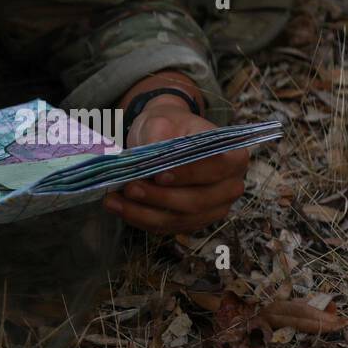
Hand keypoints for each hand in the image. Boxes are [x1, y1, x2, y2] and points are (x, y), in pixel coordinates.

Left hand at [103, 96, 247, 234]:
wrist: (164, 135)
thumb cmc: (169, 125)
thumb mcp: (162, 120)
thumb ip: (160, 135)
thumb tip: (154, 158)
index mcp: (233, 157)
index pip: (217, 169)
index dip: (189, 174)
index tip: (159, 175)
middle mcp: (229, 187)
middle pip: (198, 201)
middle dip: (160, 197)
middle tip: (130, 187)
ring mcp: (212, 208)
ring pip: (180, 219)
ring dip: (144, 212)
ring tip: (114, 200)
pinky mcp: (192, 221)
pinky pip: (167, 226)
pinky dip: (140, 218)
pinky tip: (117, 207)